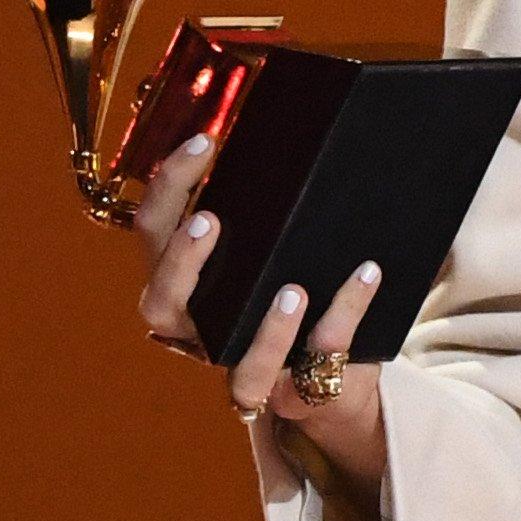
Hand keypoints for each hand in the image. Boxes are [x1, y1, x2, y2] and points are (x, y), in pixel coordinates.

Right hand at [133, 133, 387, 504]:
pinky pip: (320, 363)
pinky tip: (367, 274)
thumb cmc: (300, 293)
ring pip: (240, 370)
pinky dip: (344, 314)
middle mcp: (203, 333)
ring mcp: (248, 371)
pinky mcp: (299, 393)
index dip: (169, 186)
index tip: (205, 141)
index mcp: (188, 286)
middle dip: (180, 261)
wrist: (339, 378)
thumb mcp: (280, 247)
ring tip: (292, 289)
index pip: (153, 231)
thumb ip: (279, 212)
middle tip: (209, 219)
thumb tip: (315, 127)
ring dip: (267, 329)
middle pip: (163, 304)